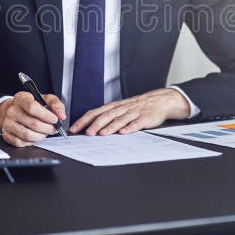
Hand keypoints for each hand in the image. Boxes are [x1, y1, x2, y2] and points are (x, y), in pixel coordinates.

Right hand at [0, 92, 65, 146]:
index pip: (32, 107)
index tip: (55, 119)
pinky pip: (22, 143)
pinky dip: (32, 142)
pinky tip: (35, 136)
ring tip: (45, 132)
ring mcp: (7, 124)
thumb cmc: (29, 104)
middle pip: (33, 123)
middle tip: (54, 128)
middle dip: (48, 128)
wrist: (10, 110)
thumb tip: (61, 115)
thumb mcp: (43, 98)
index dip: (46, 115)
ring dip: (41, 136)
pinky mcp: (7, 135)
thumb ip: (55, 104)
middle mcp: (12, 111)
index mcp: (21, 99)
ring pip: (28, 135)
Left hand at [69, 88, 190, 135]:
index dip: (84, 120)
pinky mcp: (145, 118)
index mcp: (114, 106)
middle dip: (96, 124)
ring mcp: (133, 113)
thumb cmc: (137, 106)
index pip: (95, 112)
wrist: (159, 101)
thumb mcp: (120, 108)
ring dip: (110, 126)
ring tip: (102, 134)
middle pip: (106, 116)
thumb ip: (107, 116)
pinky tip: (124, 132)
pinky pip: (136, 123)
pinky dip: (130, 127)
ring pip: (120, 119)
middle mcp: (122, 108)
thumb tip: (89, 126)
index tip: (75, 128)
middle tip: (87, 133)